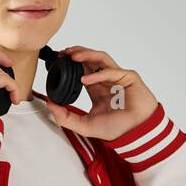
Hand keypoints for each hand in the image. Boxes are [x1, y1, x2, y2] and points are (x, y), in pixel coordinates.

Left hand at [43, 46, 158, 138]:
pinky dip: (97, 74)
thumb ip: (65, 117)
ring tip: (72, 56)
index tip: (57, 61)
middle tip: (62, 53)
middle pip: (90, 59)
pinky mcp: (128, 77)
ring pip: (101, 59)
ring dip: (86, 55)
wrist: (136, 132)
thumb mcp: (84, 125)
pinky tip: (84, 79)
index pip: (82, 69)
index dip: (70, 63)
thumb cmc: (118, 128)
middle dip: (76, 53)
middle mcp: (106, 80)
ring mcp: (118, 77)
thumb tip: (49, 105)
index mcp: (96, 88)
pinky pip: (111, 71)